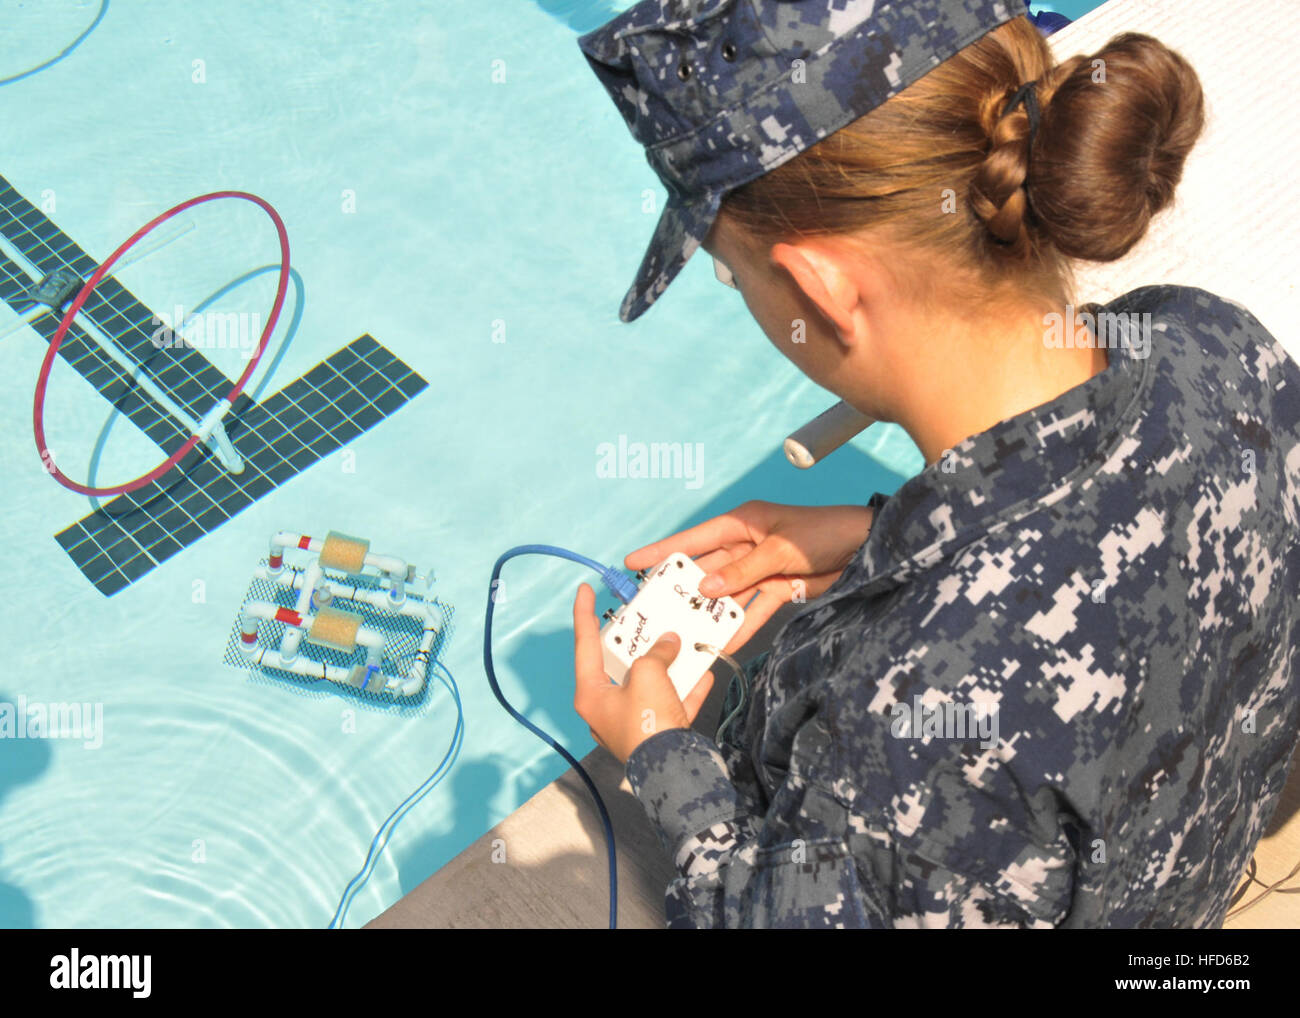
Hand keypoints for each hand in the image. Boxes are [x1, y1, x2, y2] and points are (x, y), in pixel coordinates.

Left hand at [572, 583, 713, 763]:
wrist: (674, 771)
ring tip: (678, 643)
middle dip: (634, 644)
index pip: (583, 645)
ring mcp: (632, 725)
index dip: (583, 614)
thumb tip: (669, 643)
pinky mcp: (657, 736)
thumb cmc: (647, 721)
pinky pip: (670, 705)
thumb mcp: (647, 675)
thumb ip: (655, 653)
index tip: (584, 589)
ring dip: (665, 666)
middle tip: (639, 619)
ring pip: (648, 686)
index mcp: (591, 694)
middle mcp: (606, 710)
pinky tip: (702, 673)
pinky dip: (685, 690)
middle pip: (618, 667)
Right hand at [625, 500, 873, 653]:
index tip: (632, 562)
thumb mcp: (781, 548)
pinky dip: (741, 624)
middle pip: (707, 569)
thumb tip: (706, 588)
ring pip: (727, 593)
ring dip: (711, 612)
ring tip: (685, 633)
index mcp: (742, 523)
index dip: (663, 550)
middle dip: (683, 588)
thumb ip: (743, 570)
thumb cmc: (824, 532)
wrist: (867, 549)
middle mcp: (746, 544)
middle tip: (654, 609)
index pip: (694, 538)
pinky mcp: (779, 587)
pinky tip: (724, 643)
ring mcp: (761, 568)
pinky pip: (753, 608)